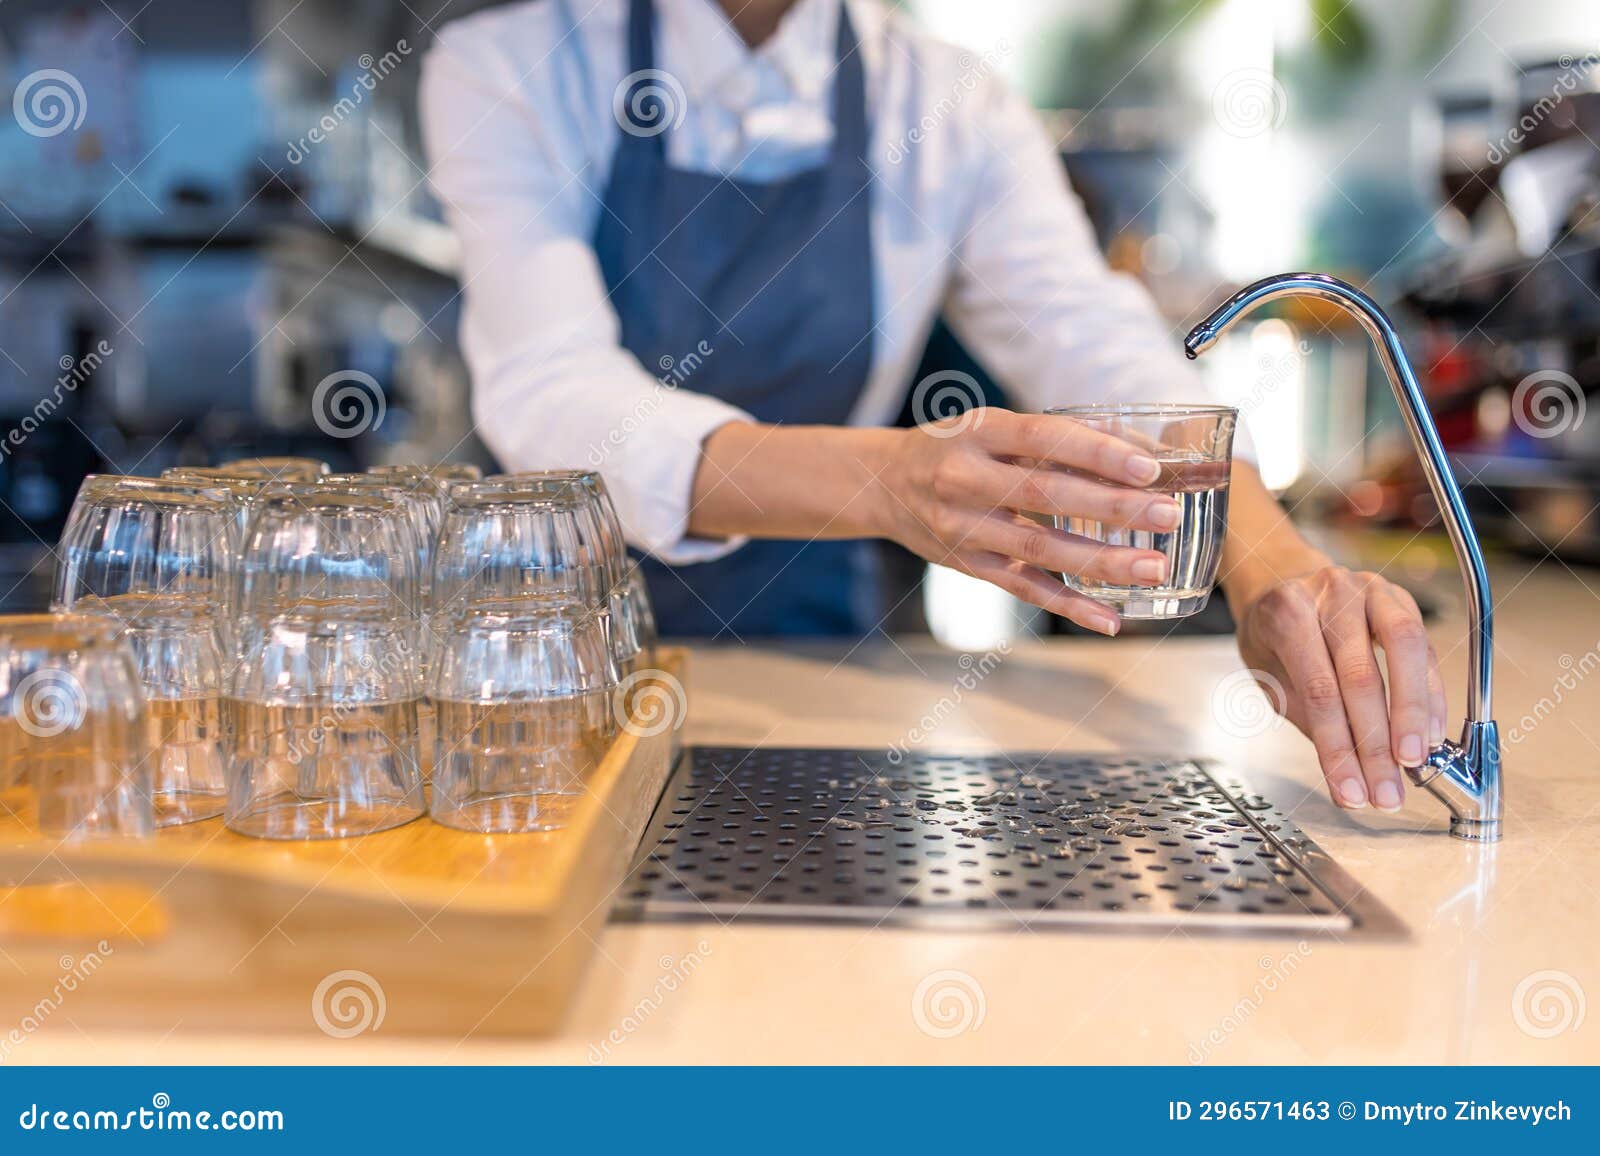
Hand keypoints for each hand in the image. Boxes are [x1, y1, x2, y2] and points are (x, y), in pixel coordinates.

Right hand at [873, 408, 1178, 633]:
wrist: (884, 485)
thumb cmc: (953, 448)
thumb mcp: (990, 426)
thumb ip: (1051, 436)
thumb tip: (1132, 444)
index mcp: (978, 433)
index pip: (1043, 439)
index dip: (1096, 452)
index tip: (1147, 466)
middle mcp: (965, 480)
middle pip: (1046, 496)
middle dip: (1113, 508)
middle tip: (1167, 514)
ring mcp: (965, 529)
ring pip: (1040, 550)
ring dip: (1102, 563)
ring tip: (1153, 568)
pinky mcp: (970, 566)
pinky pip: (1024, 588)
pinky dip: (1069, 606)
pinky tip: (1109, 619)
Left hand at [1233, 566, 1446, 811]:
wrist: (1281, 575)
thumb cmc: (1272, 629)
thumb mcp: (1269, 673)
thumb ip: (1309, 716)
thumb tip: (1349, 775)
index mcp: (1288, 612)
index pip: (1319, 691)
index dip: (1339, 748)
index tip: (1352, 791)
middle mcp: (1332, 594)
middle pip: (1362, 677)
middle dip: (1377, 745)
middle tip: (1386, 791)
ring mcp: (1370, 590)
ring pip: (1405, 651)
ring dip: (1414, 715)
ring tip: (1414, 762)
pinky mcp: (1400, 598)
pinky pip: (1425, 647)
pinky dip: (1429, 695)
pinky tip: (1429, 732)